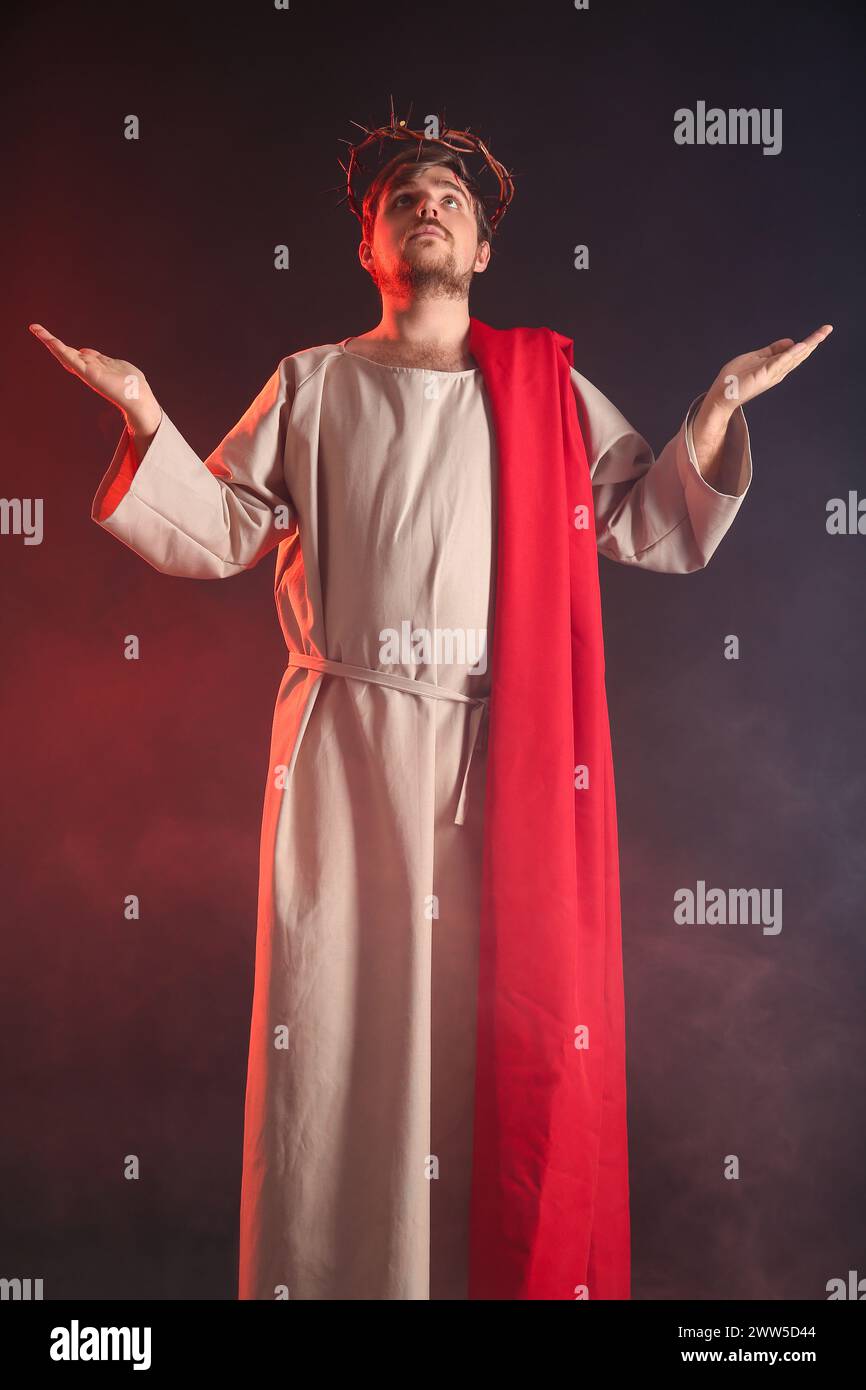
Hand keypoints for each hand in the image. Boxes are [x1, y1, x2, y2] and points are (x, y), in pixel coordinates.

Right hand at [28, 322, 160, 431]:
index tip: (49, 336)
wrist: (139, 399)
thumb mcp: (114, 364)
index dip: (61, 345)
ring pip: (66, 354)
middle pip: (66, 352)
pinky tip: (51, 342)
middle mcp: (88, 368)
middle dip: (50, 340)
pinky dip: (61, 350)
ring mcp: (87, 371)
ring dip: (51, 341)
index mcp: (94, 365)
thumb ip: (100, 358)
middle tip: (34, 328)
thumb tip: (84, 350)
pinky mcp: (89, 374)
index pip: (74, 353)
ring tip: (37, 330)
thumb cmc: (132, 384)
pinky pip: (72, 360)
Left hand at [705, 323, 832, 413]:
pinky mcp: (763, 375)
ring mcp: (771, 373)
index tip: (823, 330)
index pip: (795, 352)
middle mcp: (777, 371)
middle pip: (799, 354)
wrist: (721, 395)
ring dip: (808, 345)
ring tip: (821, 334)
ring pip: (793, 357)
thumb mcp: (756, 358)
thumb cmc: (735, 379)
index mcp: (776, 366)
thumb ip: (772, 350)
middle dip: (814, 341)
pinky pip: (780, 362)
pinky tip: (802, 346)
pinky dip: (791, 354)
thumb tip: (790, 341)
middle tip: (828, 329)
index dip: (809, 341)